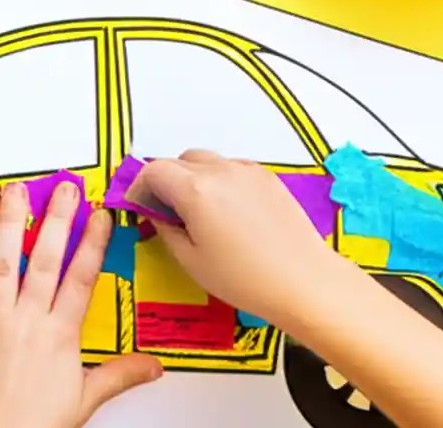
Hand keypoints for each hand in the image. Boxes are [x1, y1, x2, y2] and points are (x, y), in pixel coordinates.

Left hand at [0, 181, 162, 427]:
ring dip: (6, 225)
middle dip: (56, 219)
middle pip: (44, 259)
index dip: (92, 242)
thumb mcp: (85, 399)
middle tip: (62, 188)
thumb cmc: (34, 426)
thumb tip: (151, 367)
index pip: (81, 277)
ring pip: (0, 263)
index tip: (99, 215)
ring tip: (13, 193)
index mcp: (58, 334)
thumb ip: (119, 375)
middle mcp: (25, 320)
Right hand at [132, 150, 341, 325]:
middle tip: (164, 212)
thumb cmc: (245, 278)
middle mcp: (221, 171)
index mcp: (196, 190)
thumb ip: (167, 229)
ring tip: (197, 214)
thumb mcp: (191, 261)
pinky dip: (219, 181)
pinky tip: (226, 213)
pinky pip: (232, 169)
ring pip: (207, 161)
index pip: (153, 171)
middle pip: (178, 161)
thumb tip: (157, 214)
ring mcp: (247, 171)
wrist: (303, 281)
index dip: (140, 188)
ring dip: (192, 178)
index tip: (139, 207)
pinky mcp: (267, 178)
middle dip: (165, 181)